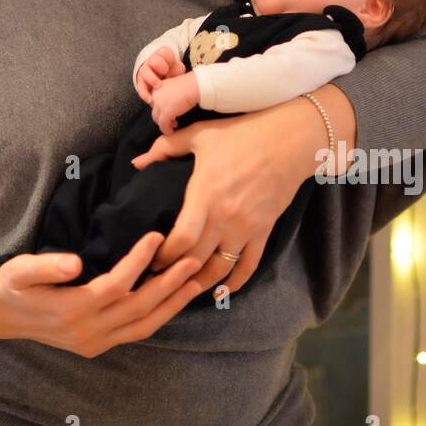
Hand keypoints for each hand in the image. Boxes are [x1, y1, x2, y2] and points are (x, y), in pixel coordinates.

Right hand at [0, 233, 206, 356]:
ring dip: (172, 304)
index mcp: (71, 309)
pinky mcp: (98, 346)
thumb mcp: (19, 271)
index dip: (139, 261)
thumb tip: (74, 261)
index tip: (156, 236)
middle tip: (194, 260)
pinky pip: (136, 332)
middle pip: (139, 307)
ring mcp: (94, 342)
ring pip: (144, 325)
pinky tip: (173, 299)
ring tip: (195, 282)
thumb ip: (46, 266)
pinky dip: (159, 316)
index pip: (116, 285)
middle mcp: (87, 331)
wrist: (2, 316)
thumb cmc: (12, 286)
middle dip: (169, 283)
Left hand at [129, 99, 319, 296]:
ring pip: (221, 268)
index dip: (163, 255)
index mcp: (205, 194)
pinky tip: (222, 291)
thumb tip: (136, 162)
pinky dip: (235, 282)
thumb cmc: (242, 134)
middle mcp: (224, 217)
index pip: (181, 239)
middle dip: (174, 273)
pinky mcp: (264, 231)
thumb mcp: (200, 134)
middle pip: (196, 259)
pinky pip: (249, 265)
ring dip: (201, 283)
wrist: (289, 141)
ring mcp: (246, 227)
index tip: (150, 260)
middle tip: (158, 280)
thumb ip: (165, 148)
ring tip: (184, 290)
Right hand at [134, 46, 186, 103]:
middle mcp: (152, 61)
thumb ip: (177, 69)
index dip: (169, 58)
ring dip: (152, 79)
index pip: (164, 52)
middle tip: (165, 73)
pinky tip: (150, 99)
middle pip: (154, 60)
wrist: (163, 79)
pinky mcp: (141, 82)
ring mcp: (145, 71)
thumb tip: (181, 77)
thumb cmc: (172, 72)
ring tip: (158, 86)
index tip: (172, 63)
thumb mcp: (177, 68)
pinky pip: (140, 86)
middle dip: (160, 66)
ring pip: (144, 71)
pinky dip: (145, 93)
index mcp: (162, 55)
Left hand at [149, 71, 199, 135]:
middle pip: (155, 111)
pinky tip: (171, 132)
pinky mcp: (165, 113)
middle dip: (162, 117)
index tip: (169, 112)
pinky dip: (166, 130)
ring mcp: (159, 104)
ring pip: (157, 119)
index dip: (161, 109)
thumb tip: (171, 103)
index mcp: (157, 88)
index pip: (154, 102)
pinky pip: (163, 125)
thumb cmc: (190, 84)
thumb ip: (169, 94)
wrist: (195, 85)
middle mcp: (155, 96)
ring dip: (164, 124)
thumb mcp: (175, 87)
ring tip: (173, 126)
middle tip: (171, 121)